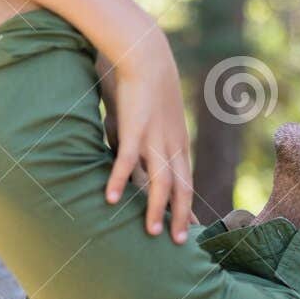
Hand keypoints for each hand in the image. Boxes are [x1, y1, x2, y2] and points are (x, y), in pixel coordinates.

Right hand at [104, 22, 194, 243]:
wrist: (147, 54)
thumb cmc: (147, 86)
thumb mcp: (154, 119)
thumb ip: (146, 143)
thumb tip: (135, 163)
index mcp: (178, 143)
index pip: (187, 182)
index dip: (188, 207)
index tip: (190, 229)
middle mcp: (171, 145)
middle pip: (181, 188)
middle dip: (181, 218)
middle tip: (179, 244)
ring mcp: (155, 138)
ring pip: (160, 182)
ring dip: (155, 210)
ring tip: (152, 234)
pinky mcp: (135, 127)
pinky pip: (127, 160)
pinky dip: (119, 181)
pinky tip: (109, 199)